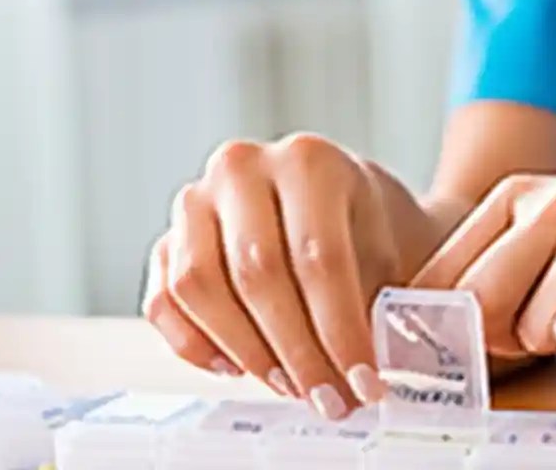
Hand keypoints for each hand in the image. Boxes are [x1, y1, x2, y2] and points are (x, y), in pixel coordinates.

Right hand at [141, 133, 452, 418]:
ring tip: (290, 385)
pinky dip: (194, 344)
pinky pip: (164, 299)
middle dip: (296, 350)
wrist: (356, 207)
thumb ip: (376, 305)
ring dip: (246, 350)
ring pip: (199, 286)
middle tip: (327, 397)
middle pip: (256, 273)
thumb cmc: (377, 232)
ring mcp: (196, 199)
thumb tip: (361, 375)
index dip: (340, 329)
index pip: (319, 256)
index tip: (362, 381)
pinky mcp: (167, 237)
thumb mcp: (391, 255)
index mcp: (310, 159)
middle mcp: (244, 167)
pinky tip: (237, 369)